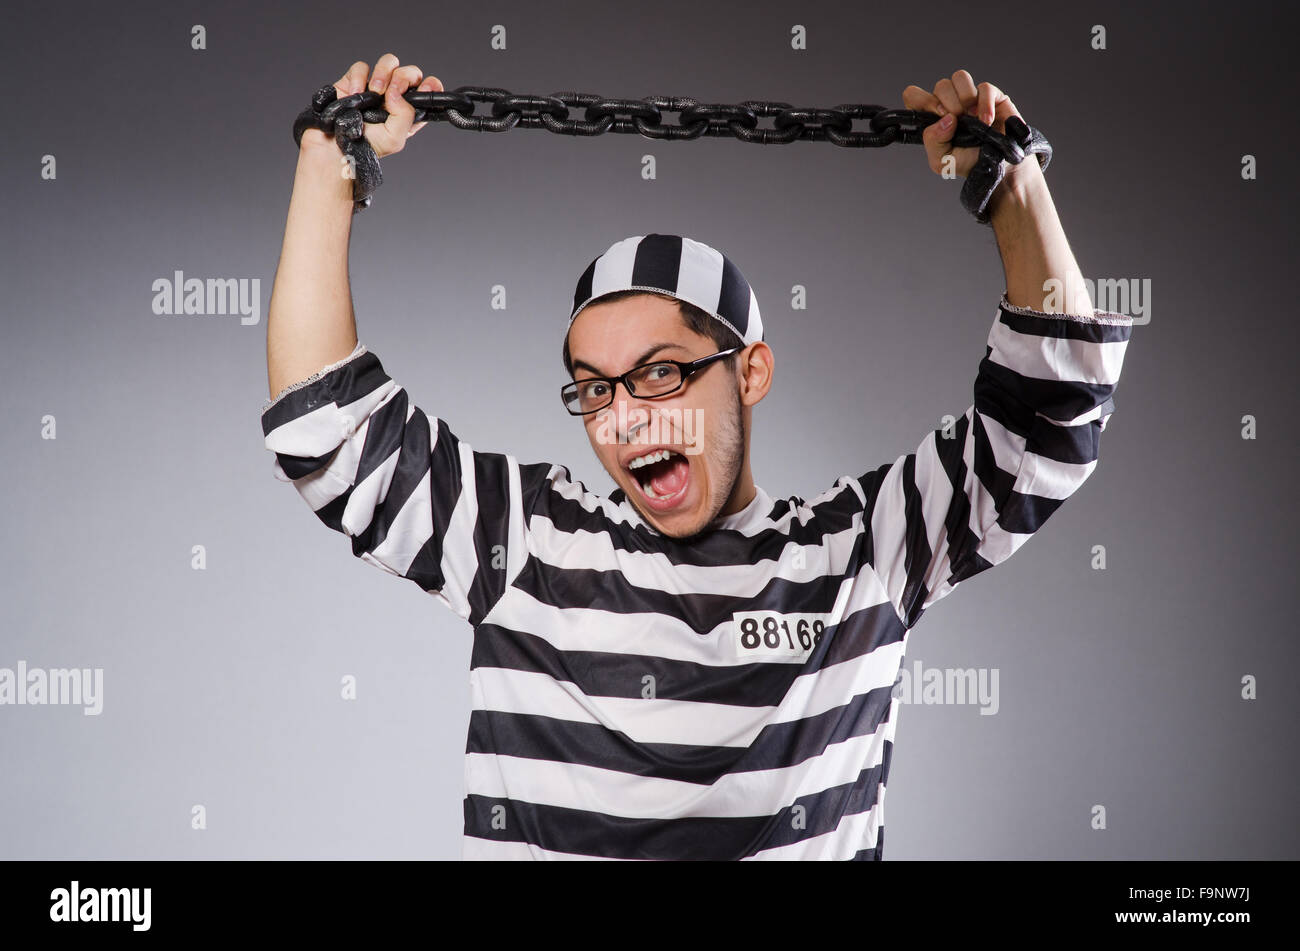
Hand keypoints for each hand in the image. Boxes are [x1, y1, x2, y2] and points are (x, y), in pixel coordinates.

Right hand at [299, 53, 443, 159]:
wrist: (335, 147)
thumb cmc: (365, 147)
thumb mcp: (394, 139)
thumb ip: (405, 116)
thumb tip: (397, 93)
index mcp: (408, 112)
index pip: (428, 91)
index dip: (431, 86)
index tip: (426, 89)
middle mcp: (394, 97)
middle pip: (409, 72)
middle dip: (404, 77)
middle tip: (392, 93)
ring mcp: (375, 87)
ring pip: (389, 62)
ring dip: (384, 73)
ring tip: (375, 92)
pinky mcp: (355, 81)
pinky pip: (362, 67)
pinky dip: (359, 78)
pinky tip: (355, 93)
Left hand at [902, 69, 1024, 179]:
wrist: (995, 167)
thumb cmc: (967, 162)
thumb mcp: (942, 161)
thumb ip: (933, 141)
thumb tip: (946, 119)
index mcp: (932, 116)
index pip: (914, 95)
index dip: (922, 101)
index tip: (935, 116)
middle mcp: (949, 103)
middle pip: (941, 85)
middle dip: (948, 104)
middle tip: (957, 122)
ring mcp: (970, 97)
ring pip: (960, 77)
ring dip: (964, 98)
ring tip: (971, 119)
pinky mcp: (991, 95)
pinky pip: (984, 87)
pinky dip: (985, 104)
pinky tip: (986, 121)